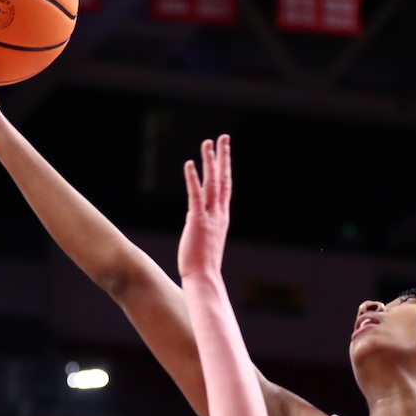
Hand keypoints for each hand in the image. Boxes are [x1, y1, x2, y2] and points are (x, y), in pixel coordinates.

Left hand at [177, 135, 231, 281]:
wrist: (204, 278)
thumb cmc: (203, 265)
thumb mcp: (206, 241)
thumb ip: (204, 227)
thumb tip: (197, 222)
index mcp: (222, 217)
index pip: (226, 187)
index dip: (225, 168)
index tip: (224, 153)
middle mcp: (219, 213)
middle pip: (223, 179)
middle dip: (223, 157)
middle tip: (223, 138)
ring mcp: (210, 217)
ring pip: (212, 183)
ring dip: (210, 161)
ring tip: (207, 142)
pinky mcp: (197, 221)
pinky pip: (196, 195)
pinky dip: (193, 178)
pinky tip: (189, 163)